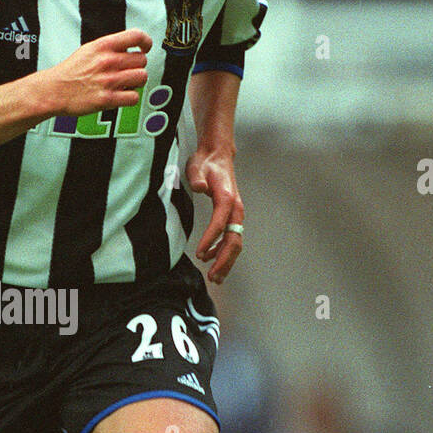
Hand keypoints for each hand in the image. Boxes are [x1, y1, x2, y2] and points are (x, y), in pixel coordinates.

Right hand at [39, 29, 151, 117]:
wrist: (54, 90)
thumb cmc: (71, 71)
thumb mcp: (89, 49)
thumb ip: (110, 47)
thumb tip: (129, 47)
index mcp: (104, 46)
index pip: (137, 36)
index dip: (146, 41)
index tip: (145, 48)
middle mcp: (108, 61)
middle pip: (142, 60)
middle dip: (137, 66)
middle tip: (128, 71)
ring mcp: (109, 80)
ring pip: (142, 77)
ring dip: (136, 82)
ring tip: (126, 83)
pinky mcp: (107, 99)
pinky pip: (134, 97)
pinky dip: (130, 98)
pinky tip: (121, 95)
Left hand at [186, 148, 243, 284]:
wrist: (218, 156)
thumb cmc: (206, 163)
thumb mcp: (197, 166)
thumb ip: (197, 177)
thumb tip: (199, 187)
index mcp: (227, 198)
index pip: (220, 223)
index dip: (210, 240)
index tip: (199, 254)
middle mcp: (235, 208)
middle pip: (234, 239)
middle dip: (224, 260)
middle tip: (212, 276)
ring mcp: (235, 214)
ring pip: (234, 242)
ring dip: (226, 261)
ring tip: (214, 276)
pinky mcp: (231, 216)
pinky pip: (230, 238)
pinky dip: (222, 252)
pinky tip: (209, 258)